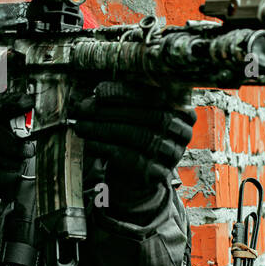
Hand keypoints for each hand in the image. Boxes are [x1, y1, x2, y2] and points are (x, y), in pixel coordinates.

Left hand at [70, 82, 195, 211]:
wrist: (137, 174)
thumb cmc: (134, 135)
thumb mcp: (133, 113)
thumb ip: (123, 100)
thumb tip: (96, 94)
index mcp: (181, 110)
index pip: (157, 96)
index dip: (127, 92)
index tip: (98, 91)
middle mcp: (182, 132)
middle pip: (150, 116)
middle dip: (113, 111)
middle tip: (84, 109)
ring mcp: (172, 153)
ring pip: (139, 137)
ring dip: (105, 129)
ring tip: (82, 125)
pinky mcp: (158, 172)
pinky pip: (131, 158)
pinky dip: (106, 148)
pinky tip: (90, 143)